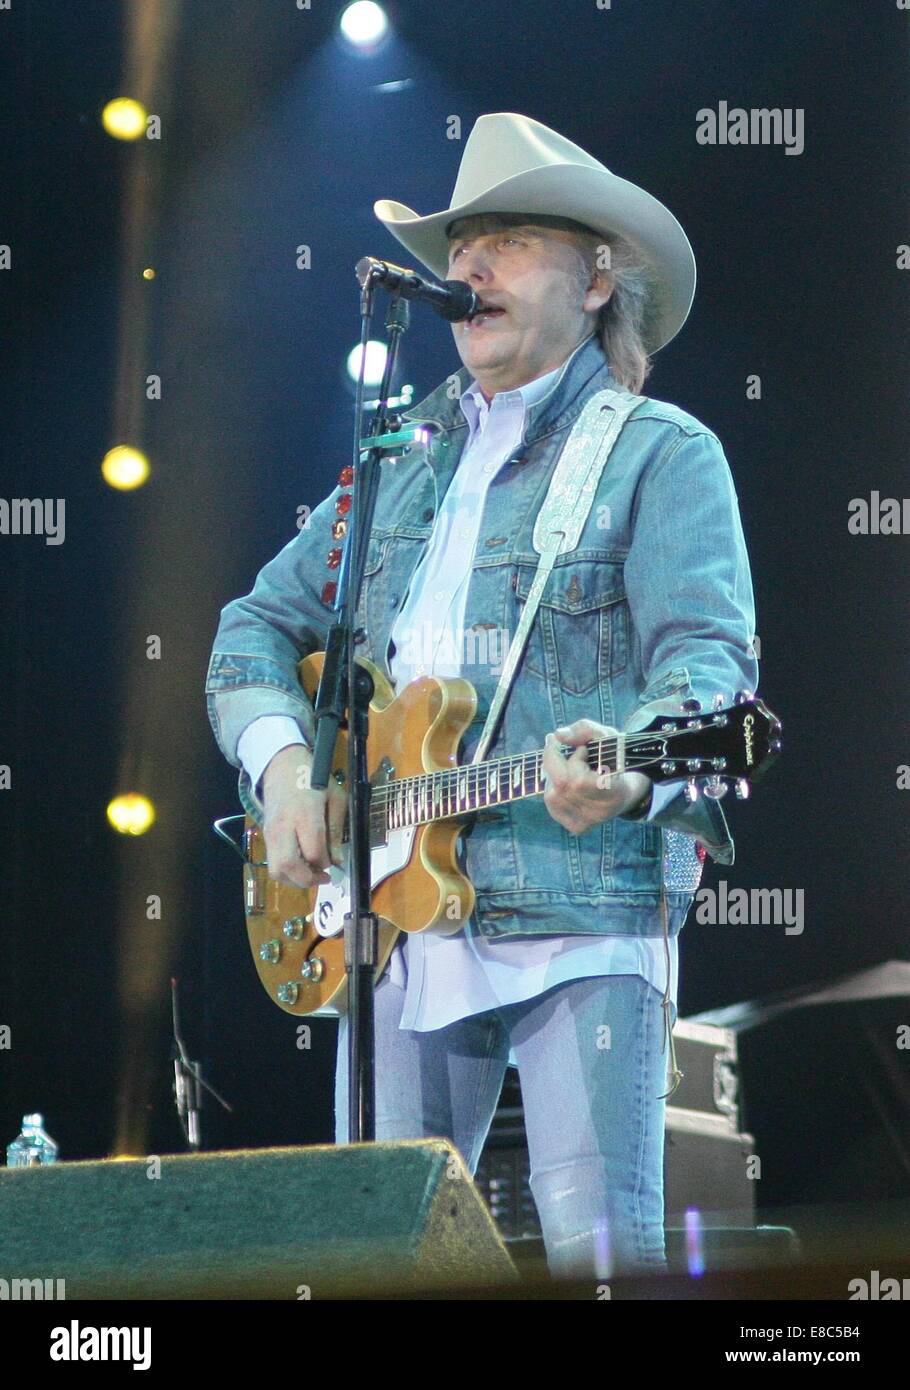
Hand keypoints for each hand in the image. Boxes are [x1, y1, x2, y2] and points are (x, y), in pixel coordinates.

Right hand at [260, 744, 346, 889]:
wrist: (282, 764)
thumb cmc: (314, 778)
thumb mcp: (336, 798)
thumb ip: (336, 830)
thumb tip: (337, 861)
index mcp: (305, 814)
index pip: (313, 852)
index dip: (325, 863)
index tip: (334, 861)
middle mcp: (284, 826)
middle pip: (287, 866)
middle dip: (307, 880)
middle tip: (323, 877)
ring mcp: (271, 832)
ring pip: (276, 870)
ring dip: (295, 879)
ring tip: (312, 874)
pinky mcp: (265, 836)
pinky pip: (273, 862)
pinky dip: (288, 871)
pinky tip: (302, 864)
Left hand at [541, 719, 650, 834]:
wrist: (623, 790)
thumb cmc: (614, 759)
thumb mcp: (606, 736)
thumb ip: (583, 730)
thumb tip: (557, 735)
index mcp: (614, 793)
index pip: (578, 781)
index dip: (574, 759)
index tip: (580, 748)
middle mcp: (599, 813)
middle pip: (562, 787)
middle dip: (558, 763)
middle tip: (567, 753)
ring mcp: (587, 823)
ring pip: (552, 795)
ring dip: (555, 776)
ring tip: (571, 769)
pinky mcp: (576, 827)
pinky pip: (552, 805)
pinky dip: (554, 789)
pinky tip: (566, 784)